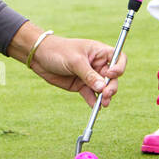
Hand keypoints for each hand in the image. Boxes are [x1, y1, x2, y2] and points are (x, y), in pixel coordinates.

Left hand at [10, 24, 126, 106]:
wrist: (39, 57)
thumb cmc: (58, 51)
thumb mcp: (75, 61)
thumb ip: (89, 75)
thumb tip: (102, 88)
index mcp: (99, 52)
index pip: (118, 58)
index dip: (119, 67)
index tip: (111, 74)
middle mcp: (97, 64)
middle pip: (112, 77)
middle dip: (111, 86)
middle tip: (106, 94)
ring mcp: (89, 75)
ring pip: (102, 88)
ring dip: (104, 96)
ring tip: (103, 103)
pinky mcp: (80, 85)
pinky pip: (90, 95)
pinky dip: (93, 101)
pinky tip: (94, 107)